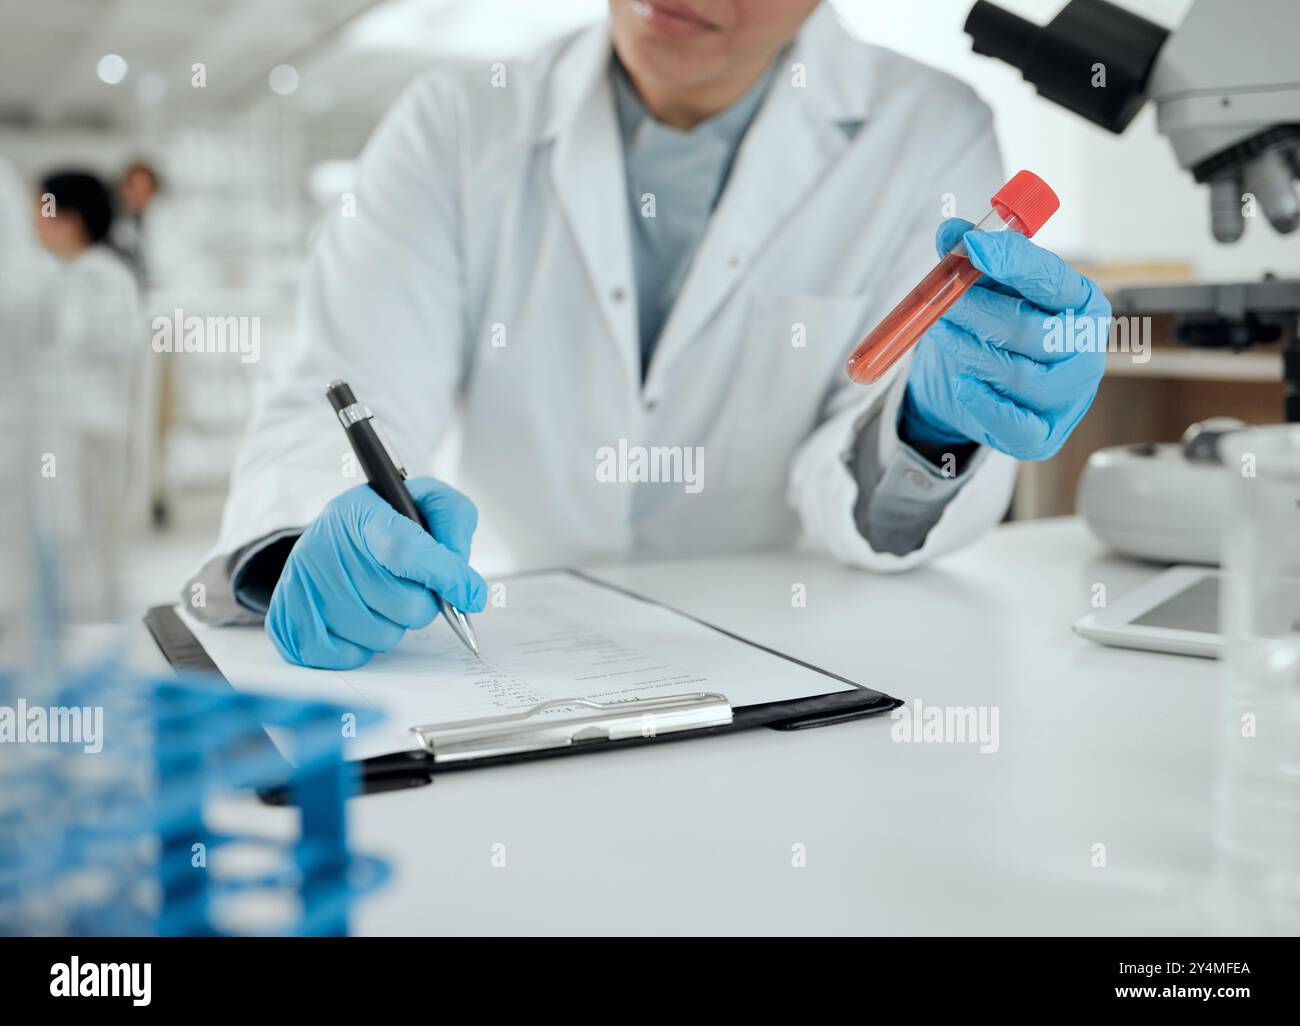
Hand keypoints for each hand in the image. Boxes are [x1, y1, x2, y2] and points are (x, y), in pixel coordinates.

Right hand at [266, 477, 486, 668]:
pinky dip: (363, 647)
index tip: (472, 596)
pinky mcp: (287, 622)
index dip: (445, 576)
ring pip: (382, 637)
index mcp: (360, 512)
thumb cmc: (386, 521)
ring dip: (393, 625)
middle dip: (423, 602)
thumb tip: (464, 582)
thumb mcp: (425, 501)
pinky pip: (348, 657)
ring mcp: (302, 587)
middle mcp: (323, 548)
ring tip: (379, 597)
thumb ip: (453, 523)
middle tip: (410, 584)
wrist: (328, 535)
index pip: (406, 549)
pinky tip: (358, 618)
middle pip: (403, 604)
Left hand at [901, 218, 1109, 460]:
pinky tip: (962, 384)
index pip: (1052, 279)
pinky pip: (1014, 425)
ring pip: (1017, 375)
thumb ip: (969, 257)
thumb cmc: (992, 327)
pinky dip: (982, 404)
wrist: (979, 387)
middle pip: (1029, 329)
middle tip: (938, 301)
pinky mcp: (1045, 435)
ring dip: (969, 353)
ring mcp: (1070, 395)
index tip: (970, 246)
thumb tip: (950, 231)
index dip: (1011, 261)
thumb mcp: (983, 286)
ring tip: (942, 335)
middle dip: (975, 311)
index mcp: (1080, 301)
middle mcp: (1086, 348)